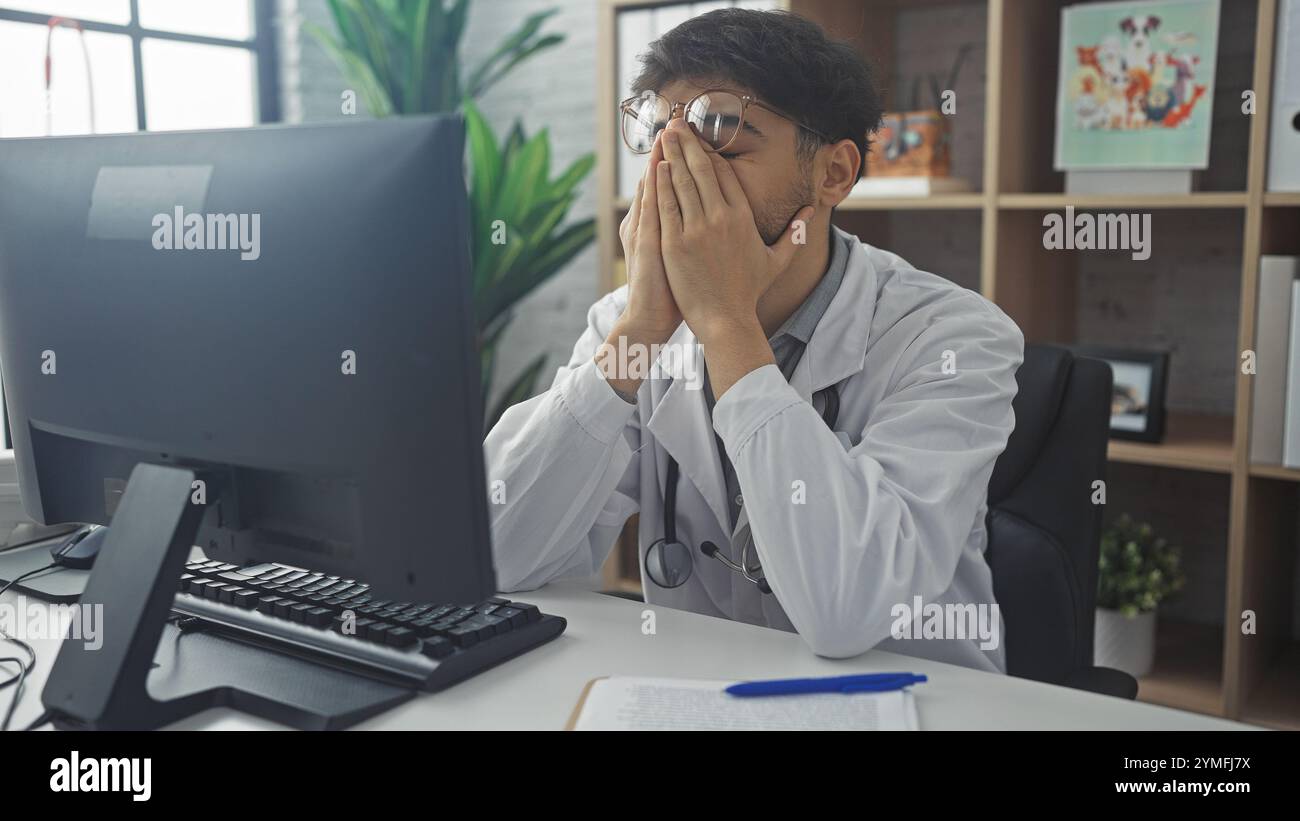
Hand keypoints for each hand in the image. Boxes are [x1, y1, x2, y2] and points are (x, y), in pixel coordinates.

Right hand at [617, 132, 680, 341]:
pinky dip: (654, 189)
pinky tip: (657, 169)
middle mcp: (646, 222)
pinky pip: (652, 210)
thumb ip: (680, 231)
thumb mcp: (669, 256)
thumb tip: (702, 211)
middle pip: (659, 177)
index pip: (665, 181)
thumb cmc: (668, 290)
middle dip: (670, 148)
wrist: (650, 317)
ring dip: (660, 158)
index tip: (686, 133)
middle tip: (677, 120)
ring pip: (652, 188)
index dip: (675, 156)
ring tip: (667, 131)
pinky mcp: (647, 245)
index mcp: (653, 223)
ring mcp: (645, 232)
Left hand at [655, 118, 812, 342]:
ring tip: (664, 135)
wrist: (724, 318)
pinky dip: (661, 184)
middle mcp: (720, 218)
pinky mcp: (675, 243)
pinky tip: (657, 166)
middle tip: (675, 123)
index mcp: (742, 217)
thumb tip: (810, 213)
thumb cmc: (748, 291)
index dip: (709, 153)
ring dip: (671, 155)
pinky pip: (667, 205)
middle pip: (701, 170)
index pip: (724, 174)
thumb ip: (794, 234)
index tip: (698, 139)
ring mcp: (695, 230)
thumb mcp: (777, 260)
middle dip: (687, 143)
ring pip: (682, 182)